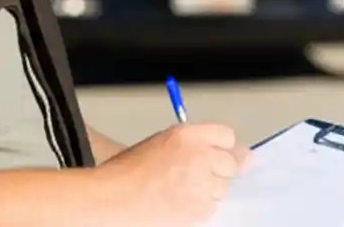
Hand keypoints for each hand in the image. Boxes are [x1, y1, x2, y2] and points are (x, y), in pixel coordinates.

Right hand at [95, 122, 251, 225]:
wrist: (112, 199)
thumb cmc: (127, 173)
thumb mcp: (161, 143)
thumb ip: (194, 143)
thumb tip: (226, 151)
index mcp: (188, 135)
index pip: (227, 136)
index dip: (222, 147)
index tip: (220, 155)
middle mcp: (199, 156)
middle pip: (231, 163)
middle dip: (218, 170)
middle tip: (195, 177)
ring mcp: (201, 183)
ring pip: (223, 188)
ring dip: (208, 191)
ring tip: (180, 191)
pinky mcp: (199, 207)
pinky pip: (213, 207)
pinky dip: (201, 208)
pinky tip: (179, 204)